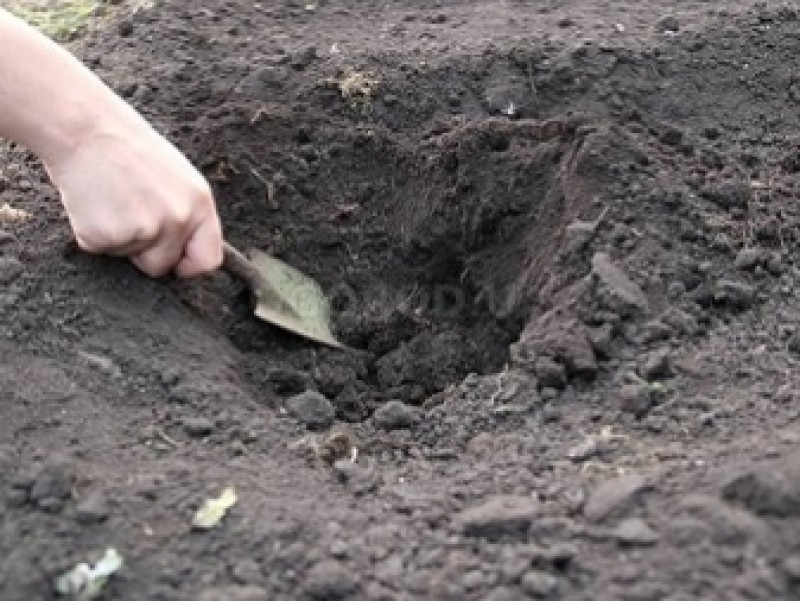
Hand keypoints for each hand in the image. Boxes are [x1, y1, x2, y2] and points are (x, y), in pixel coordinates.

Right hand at [45, 123, 222, 277]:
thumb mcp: (179, 179)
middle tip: (129, 214)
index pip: (208, 260)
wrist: (86, 129)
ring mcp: (143, 229)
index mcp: (200, 205)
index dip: (188, 267)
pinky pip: (99, 249)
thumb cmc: (130, 150)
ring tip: (111, 200)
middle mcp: (177, 220)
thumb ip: (188, 216)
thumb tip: (187, 254)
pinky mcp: (107, 235)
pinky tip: (93, 202)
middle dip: (144, 252)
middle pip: (162, 266)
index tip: (173, 263)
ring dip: (118, 239)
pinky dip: (92, 233)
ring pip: (128, 257)